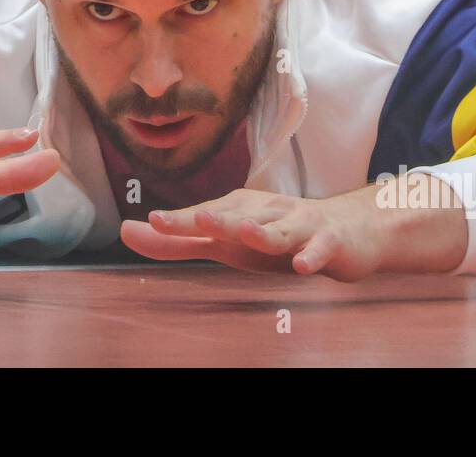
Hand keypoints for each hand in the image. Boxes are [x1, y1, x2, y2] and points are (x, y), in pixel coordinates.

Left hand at [119, 177, 466, 281]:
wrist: (350, 229)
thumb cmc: (278, 235)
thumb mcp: (227, 242)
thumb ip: (178, 241)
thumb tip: (125, 232)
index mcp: (239, 210)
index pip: (205, 216)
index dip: (180, 221)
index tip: (151, 221)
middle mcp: (266, 212)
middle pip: (238, 217)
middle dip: (216, 219)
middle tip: (192, 221)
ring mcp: (299, 225)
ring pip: (279, 229)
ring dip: (263, 231)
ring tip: (245, 233)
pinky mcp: (330, 241)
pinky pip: (321, 248)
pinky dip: (312, 256)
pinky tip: (303, 265)